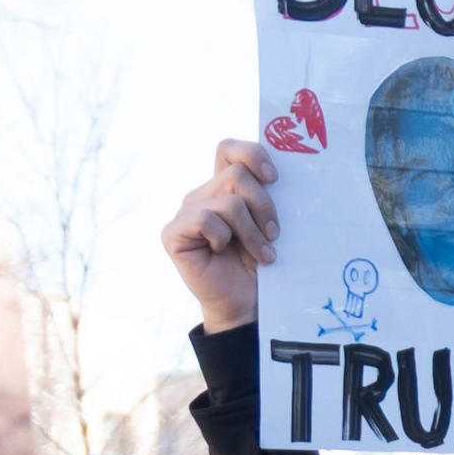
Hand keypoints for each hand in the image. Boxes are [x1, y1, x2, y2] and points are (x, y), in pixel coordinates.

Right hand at [165, 140, 277, 332]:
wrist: (248, 304)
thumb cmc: (263, 265)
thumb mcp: (270, 226)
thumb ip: (268, 198)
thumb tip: (280, 174)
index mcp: (225, 189)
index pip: (229, 150)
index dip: (251, 154)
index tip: (274, 178)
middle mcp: (203, 195)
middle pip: (237, 176)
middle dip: (264, 206)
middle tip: (273, 234)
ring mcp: (186, 213)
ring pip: (228, 202)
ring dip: (252, 231)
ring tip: (261, 254)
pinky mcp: (174, 233)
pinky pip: (205, 219)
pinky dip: (224, 237)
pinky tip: (225, 252)